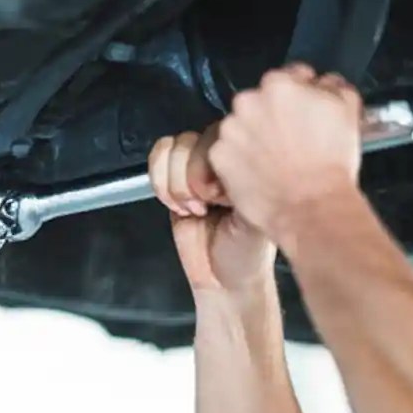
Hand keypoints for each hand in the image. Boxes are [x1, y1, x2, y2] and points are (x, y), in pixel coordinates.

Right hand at [149, 129, 276, 292]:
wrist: (223, 279)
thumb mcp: (255, 214)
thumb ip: (243, 182)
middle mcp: (225, 159)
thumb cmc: (248, 251)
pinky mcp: (172, 178)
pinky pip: (157, 159)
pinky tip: (179, 205)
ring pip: (173, 149)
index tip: (222, 194)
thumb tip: (227, 160)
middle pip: (195, 139)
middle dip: (194, 177)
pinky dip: (161, 183)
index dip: (213, 163)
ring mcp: (197, 167)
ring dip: (178, 184)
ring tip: (195, 208)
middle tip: (210, 205)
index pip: (225, 134)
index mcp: (253, 161)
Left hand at [206, 63, 362, 249]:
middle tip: (290, 140)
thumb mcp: (347, 110)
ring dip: (253, 137)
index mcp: (278, 84)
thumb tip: (322, 82)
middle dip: (272, 115)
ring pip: (241, 127)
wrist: (311, 208)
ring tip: (273, 160)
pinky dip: (239, 160)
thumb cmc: (332, 161)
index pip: (288, 78)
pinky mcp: (217, 157)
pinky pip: (228, 153)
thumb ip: (332, 86)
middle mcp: (246, 102)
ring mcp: (228, 130)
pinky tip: (258, 173)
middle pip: (259, 101)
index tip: (305, 113)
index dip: (300, 96)